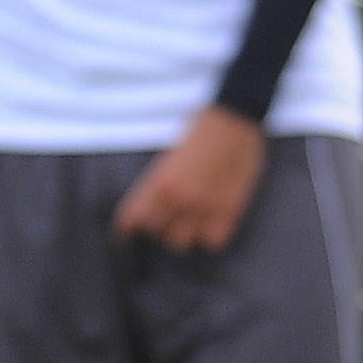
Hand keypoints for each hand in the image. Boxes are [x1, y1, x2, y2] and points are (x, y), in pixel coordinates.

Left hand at [111, 107, 265, 252]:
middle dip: (156, 229)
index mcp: (159, 182)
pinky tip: (209, 225)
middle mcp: (179, 198)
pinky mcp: (230, 209)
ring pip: (181, 243)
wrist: (234, 118)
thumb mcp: (168, 158)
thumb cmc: (199, 131)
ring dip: (181, 235)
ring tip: (186, 224)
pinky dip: (208, 237)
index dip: (127, 228)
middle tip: (163, 222)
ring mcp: (205, 206)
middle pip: (156, 234)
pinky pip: (212, 242)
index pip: (131, 220)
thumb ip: (158, 185)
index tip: (128, 232)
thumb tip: (150, 208)